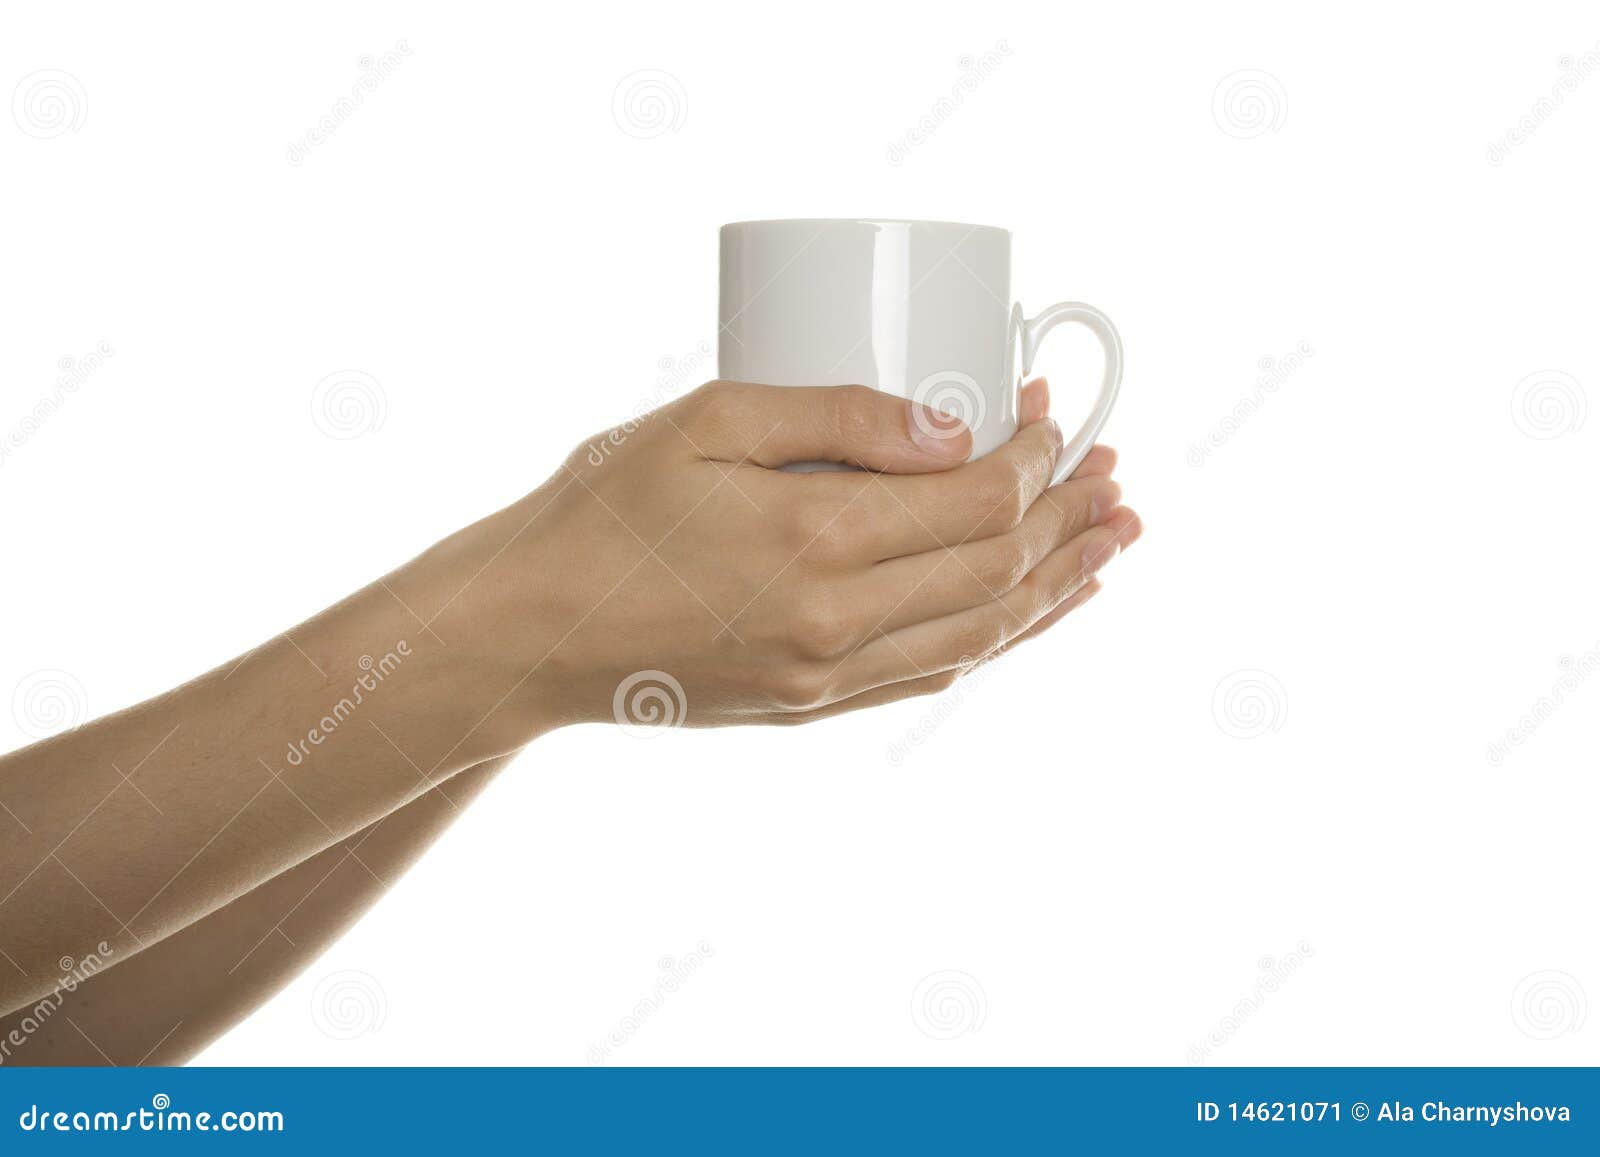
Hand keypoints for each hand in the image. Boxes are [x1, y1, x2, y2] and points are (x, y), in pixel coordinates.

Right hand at [403, 378, 1139, 742]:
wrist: (531, 630)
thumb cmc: (603, 512)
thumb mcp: (707, 422)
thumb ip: (837, 415)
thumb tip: (951, 426)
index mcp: (814, 538)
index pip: (973, 500)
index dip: (1031, 456)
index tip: (1049, 414)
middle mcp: (836, 621)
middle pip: (996, 569)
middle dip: (1066, 515)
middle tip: (1110, 472)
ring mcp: (826, 677)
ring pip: (982, 634)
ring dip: (1058, 585)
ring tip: (1112, 543)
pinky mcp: (810, 706)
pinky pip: (934, 676)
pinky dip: (999, 640)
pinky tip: (1031, 612)